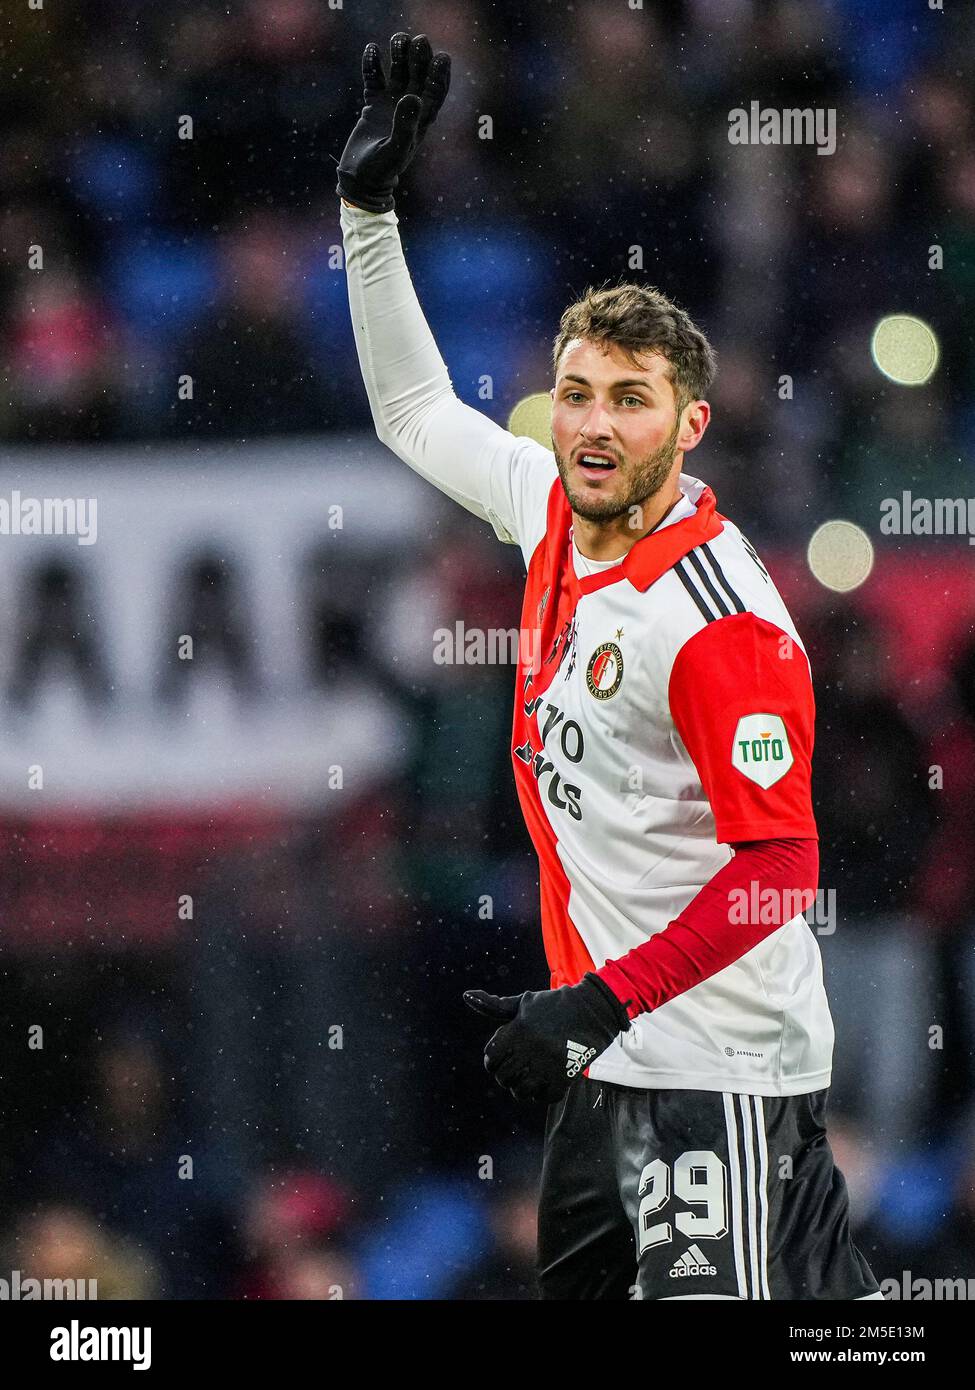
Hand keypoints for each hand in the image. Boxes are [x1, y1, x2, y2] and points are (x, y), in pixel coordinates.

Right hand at [336, 32, 450, 213]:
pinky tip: (372, 49)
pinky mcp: (373, 104)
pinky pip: (374, 79)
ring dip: (398, 56)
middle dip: (419, 59)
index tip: (441, 57)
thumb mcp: (395, 150)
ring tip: (397, 39)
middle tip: (418, 41)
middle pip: (417, 77)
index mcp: (421, 121)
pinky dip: (373, 65)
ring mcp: (390, 105)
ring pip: (398, 74)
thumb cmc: (382, 170)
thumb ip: (405, 125)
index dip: (440, 75)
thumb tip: (413, 96)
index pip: (435, 93)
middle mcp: (408, 109)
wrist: (361, 180)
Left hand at [464, 975, 629, 1103]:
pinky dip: (541, 1095)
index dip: (492, 1061)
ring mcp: (549, 1064)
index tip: (500, 1060)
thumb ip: (494, 1005)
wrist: (593, 1010)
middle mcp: (531, 1048)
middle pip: (504, 1077)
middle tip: (515, 1071)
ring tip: (527, 1081)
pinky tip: (544, 1084)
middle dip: (505, 1076)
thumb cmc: (553, 1005)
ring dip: (521, 1089)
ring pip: (521, 1092)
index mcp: (518, 1029)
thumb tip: (466, 995)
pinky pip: (545, 1098)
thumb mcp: (524, 1002)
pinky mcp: (566, 1076)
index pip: (491, 1057)